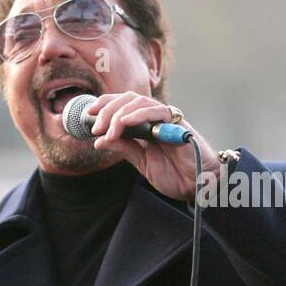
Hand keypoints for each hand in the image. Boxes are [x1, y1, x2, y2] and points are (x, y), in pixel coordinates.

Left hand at [85, 92, 219, 202]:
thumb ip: (123, 148)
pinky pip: (157, 111)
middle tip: (95, 127)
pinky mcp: (177, 124)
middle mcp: (154, 118)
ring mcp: (166, 120)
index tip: (87, 116)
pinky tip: (124, 124)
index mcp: (145, 125)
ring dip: (119, 114)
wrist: (197, 185)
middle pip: (128, 99)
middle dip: (107, 110)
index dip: (104, 105)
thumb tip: (98, 141)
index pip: (122, 105)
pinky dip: (139, 114)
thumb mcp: (140, 161)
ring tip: (107, 131)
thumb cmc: (174, 174)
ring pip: (139, 102)